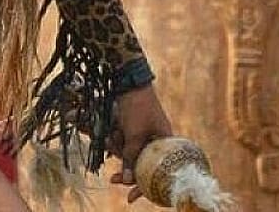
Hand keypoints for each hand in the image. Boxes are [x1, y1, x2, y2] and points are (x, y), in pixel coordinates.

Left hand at [108, 83, 174, 202]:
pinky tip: (112, 132)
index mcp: (166, 143)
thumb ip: (131, 158)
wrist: (128, 81)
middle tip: (113, 179)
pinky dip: (117, 140)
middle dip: (127, 169)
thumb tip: (128, 181)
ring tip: (114, 135)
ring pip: (130, 153)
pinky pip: (124, 142)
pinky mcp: (132, 128)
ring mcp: (144, 134)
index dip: (146, 187)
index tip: (131, 198)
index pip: (159, 172)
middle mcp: (156, 141)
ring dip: (119, 149)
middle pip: (142, 165)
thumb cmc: (138, 107)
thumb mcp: (134, 135)